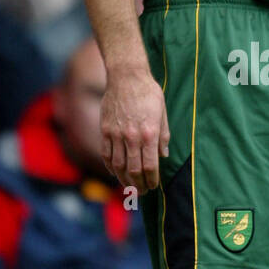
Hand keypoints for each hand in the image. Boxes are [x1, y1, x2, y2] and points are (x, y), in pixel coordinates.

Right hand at [100, 66, 169, 193]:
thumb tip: (164, 156)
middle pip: (133, 169)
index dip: (152, 180)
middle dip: (138, 184)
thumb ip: (163, 136)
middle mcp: (132, 137)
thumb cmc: (148, 93)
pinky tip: (114, 172)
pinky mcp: (105, 130)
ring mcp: (116, 134)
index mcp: (149, 133)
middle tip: (141, 192)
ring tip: (129, 187)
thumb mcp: (162, 113)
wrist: (126, 76)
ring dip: (123, 179)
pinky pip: (106, 154)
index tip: (153, 186)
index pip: (150, 165)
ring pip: (118, 165)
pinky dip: (110, 166)